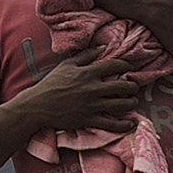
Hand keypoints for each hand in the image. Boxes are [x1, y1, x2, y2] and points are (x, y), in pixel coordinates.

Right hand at [18, 52, 138, 134]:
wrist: (38, 106)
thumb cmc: (51, 84)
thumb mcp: (66, 65)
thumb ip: (85, 55)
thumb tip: (102, 47)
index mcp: (87, 73)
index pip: (114, 65)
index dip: (126, 65)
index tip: (130, 68)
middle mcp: (93, 89)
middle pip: (122, 86)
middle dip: (132, 86)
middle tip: (133, 87)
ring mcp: (92, 105)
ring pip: (121, 105)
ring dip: (131, 103)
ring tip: (132, 102)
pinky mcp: (88, 120)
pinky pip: (111, 124)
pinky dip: (123, 125)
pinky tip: (130, 124)